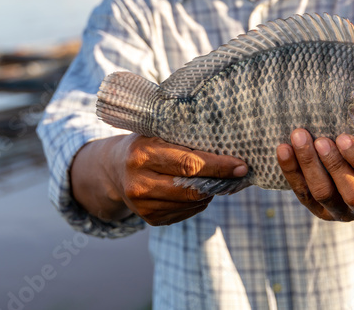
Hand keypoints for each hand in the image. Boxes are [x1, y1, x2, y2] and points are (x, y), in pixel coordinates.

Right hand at [71, 134, 247, 226]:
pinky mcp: (149, 219)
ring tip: (219, 179)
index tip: (241, 164)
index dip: (218, 166)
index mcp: (142, 154)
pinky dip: (198, 203)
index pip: (188, 163)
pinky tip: (201, 191)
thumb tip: (226, 148)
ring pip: (191, 203)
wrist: (112, 169)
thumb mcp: (156, 134)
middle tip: (239, 173)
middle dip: (220, 181)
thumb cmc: (143, 144)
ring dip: (211, 193)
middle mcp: (139, 183)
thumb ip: (183, 139)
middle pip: (191, 188)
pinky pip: (184, 214)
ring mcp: (142, 205)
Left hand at [276, 129, 353, 221]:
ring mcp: (340, 211)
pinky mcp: (318, 210)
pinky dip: (291, 171)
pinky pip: (302, 193)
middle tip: (320, 139)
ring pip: (322, 192)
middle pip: (349, 191)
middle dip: (333, 165)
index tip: (343, 138)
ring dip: (308, 165)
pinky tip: (282, 149)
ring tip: (298, 137)